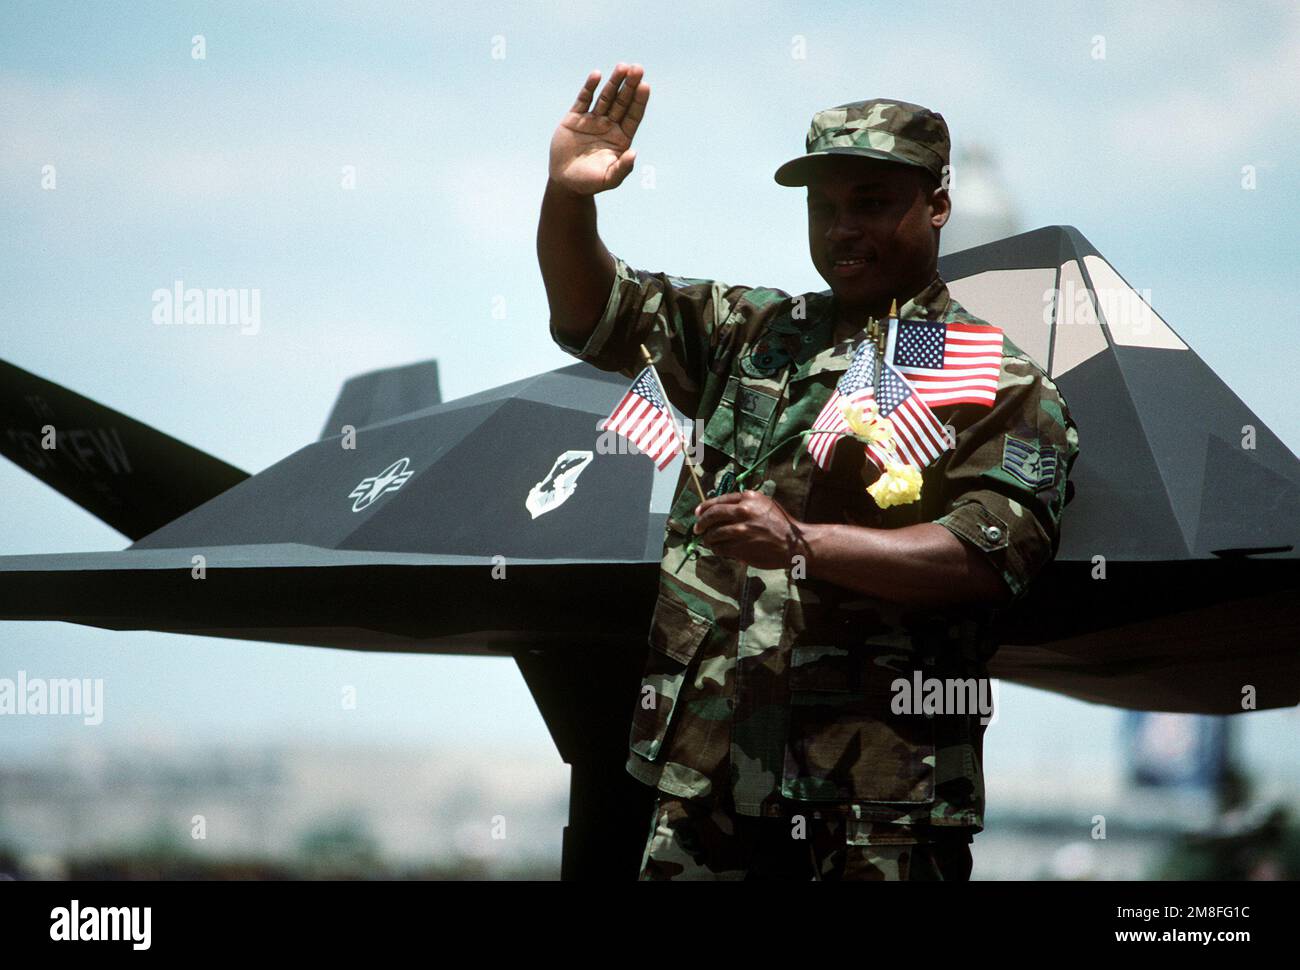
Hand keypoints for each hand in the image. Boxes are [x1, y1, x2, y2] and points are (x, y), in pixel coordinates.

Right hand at [548, 63, 649, 194]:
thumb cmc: (590, 182)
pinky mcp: (575, 118)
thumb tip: (634, 153)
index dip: (639, 101)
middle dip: (629, 86)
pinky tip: (597, 75)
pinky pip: (584, 99)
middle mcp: (609, 126)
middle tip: (637, 68)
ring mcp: (592, 120)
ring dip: (613, 82)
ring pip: (605, 97)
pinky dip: (590, 87)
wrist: (564, 181)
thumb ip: (623, 168)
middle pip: (622, 102)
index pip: (633, 116)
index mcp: (621, 138)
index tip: (645, 86)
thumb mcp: (609, 179)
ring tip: (622, 67)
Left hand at [692, 490, 809, 570]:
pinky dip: (716, 548)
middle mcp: (744, 511)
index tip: (698, 512)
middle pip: (712, 515)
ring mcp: (741, 530)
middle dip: (701, 522)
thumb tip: (722, 508)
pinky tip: (717, 548)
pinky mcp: (740, 546)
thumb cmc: (781, 524)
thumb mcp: (765, 504)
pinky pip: (720, 547)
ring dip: (707, 538)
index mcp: (749, 498)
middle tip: (697, 528)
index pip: (720, 500)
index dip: (705, 507)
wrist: (793, 544)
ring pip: (714, 533)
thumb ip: (746, 503)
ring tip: (707, 540)